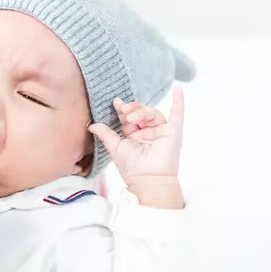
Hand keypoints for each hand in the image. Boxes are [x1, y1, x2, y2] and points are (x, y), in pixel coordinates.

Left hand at [88, 88, 184, 207]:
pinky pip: (178, 115)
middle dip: (131, 109)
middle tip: (123, 109)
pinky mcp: (173, 132)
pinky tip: (178, 90)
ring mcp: (161, 131)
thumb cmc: (132, 168)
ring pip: (152, 113)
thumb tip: (91, 124)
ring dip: (141, 111)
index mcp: (135, 136)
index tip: (116, 103)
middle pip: (140, 113)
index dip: (122, 110)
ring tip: (130, 116)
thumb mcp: (116, 148)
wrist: (147, 181)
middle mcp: (148, 132)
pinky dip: (179, 102)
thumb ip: (105, 134)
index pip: (128, 118)